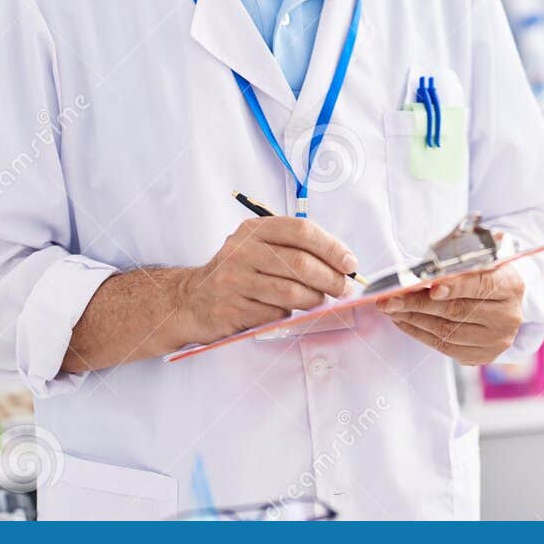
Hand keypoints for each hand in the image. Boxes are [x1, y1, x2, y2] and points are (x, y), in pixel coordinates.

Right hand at [177, 216, 356, 343]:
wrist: (193, 299)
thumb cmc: (239, 272)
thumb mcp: (260, 248)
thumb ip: (296, 249)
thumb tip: (343, 265)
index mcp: (254, 230)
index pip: (301, 231)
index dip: (331, 247)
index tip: (350, 263)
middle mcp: (242, 251)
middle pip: (299, 263)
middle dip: (330, 279)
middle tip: (344, 289)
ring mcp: (234, 280)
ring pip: (291, 292)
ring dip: (314, 300)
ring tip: (319, 301)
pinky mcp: (232, 309)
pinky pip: (275, 313)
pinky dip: (288, 314)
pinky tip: (285, 311)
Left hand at [378, 263, 526, 365]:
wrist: (502, 298)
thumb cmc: (483, 271)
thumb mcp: (475, 255)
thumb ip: (453, 259)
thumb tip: (422, 268)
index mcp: (511, 285)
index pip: (482, 285)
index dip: (457, 286)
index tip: (432, 287)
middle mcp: (508, 316)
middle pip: (459, 311)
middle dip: (419, 303)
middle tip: (391, 299)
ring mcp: (496, 340)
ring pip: (448, 332)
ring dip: (414, 320)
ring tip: (391, 309)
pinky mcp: (482, 355)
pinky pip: (445, 347)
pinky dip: (419, 333)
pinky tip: (403, 321)